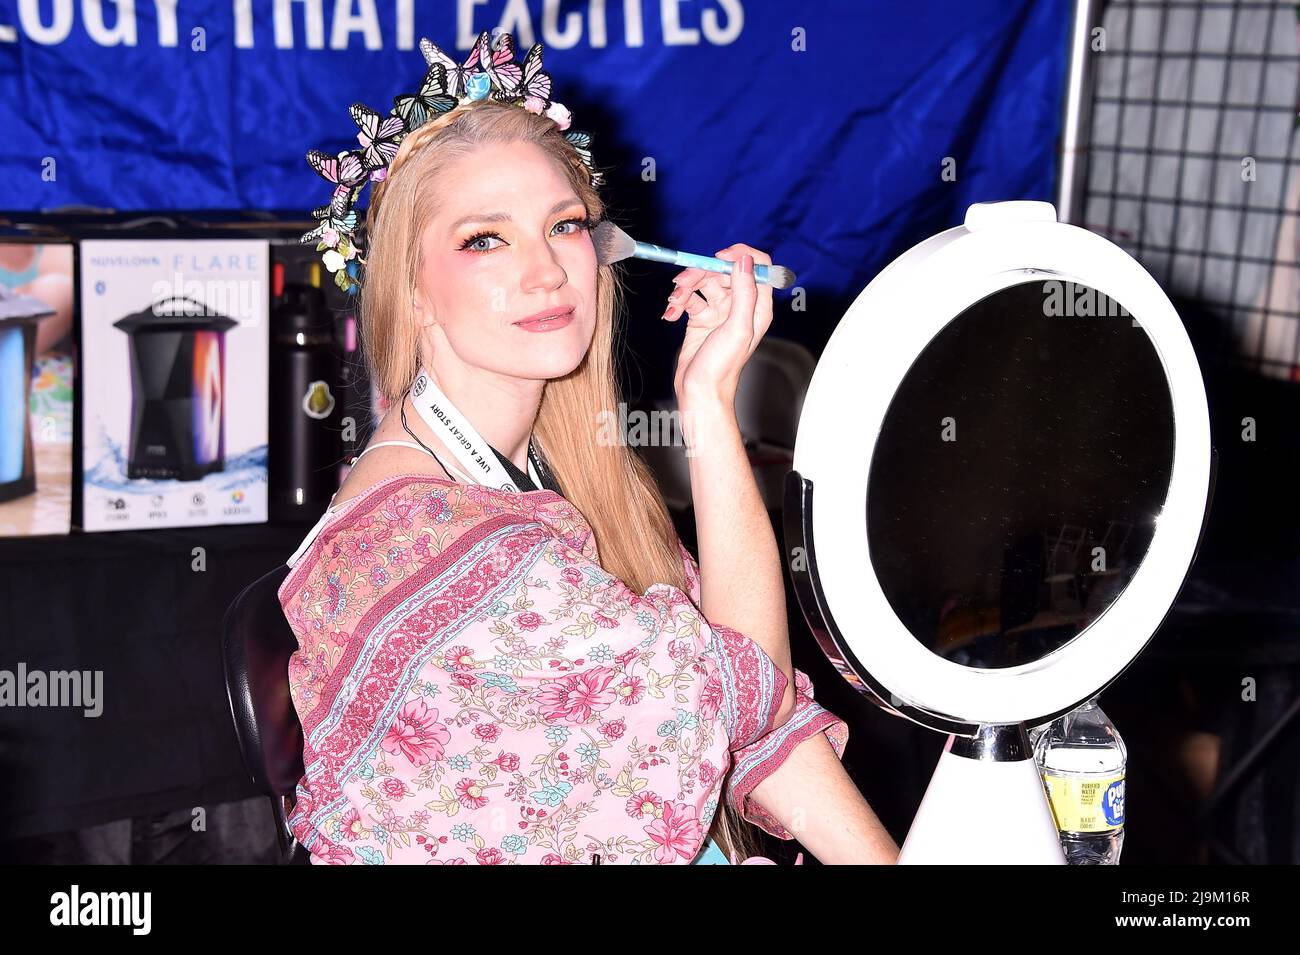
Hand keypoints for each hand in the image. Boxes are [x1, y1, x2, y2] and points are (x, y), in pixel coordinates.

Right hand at [666, 243, 773, 408]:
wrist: (700, 391)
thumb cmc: (723, 366)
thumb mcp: (738, 327)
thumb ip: (744, 292)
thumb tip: (745, 260)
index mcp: (757, 306)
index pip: (757, 266)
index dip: (739, 256)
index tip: (719, 256)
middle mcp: (740, 306)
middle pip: (723, 272)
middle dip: (701, 273)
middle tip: (682, 282)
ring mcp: (719, 311)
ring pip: (702, 283)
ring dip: (685, 288)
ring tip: (673, 301)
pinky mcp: (700, 318)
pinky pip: (689, 299)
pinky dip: (677, 303)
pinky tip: (670, 314)